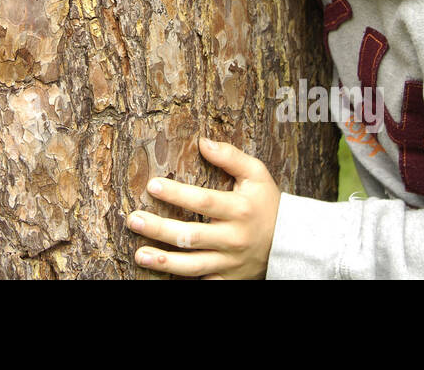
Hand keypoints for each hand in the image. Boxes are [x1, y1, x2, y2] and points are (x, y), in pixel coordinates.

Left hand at [126, 136, 281, 278]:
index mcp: (239, 209)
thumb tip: (203, 142)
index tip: (152, 185)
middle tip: (134, 220)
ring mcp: (230, 262)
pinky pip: (203, 281)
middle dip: (160, 229)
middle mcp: (234, 238)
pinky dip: (182, 279)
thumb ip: (231, 157)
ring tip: (139, 254)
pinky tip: (160, 273)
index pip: (204, 201)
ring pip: (193, 265)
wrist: (289, 242)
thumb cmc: (266, 202)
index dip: (177, 194)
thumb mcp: (256, 174)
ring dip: (164, 261)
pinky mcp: (228, 278)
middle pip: (192, 236)